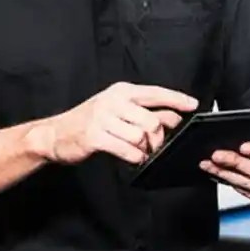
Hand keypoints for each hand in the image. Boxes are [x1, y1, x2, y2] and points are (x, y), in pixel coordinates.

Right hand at [39, 82, 196, 165]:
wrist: (55, 133)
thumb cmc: (91, 121)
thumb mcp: (117, 110)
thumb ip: (144, 112)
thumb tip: (174, 118)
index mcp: (121, 91)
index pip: (155, 92)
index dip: (177, 99)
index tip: (193, 105)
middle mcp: (113, 101)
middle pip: (151, 120)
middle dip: (159, 137)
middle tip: (156, 146)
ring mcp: (103, 118)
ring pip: (140, 136)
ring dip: (145, 149)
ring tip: (140, 152)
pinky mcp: (95, 137)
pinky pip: (126, 149)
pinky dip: (135, 157)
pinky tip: (133, 159)